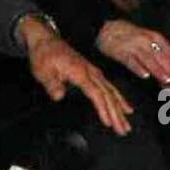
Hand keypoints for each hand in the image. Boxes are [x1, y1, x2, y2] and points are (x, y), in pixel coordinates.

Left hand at [19, 14, 133, 134]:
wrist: (45, 39)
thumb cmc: (44, 54)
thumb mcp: (42, 70)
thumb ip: (52, 84)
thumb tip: (59, 96)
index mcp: (79, 72)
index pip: (95, 93)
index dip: (103, 108)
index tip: (109, 122)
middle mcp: (90, 71)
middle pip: (108, 94)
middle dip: (117, 113)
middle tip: (123, 129)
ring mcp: (92, 70)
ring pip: (111, 91)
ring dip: (120, 107)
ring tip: (127, 123)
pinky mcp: (92, 71)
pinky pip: (109, 86)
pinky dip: (118, 97)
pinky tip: (124, 106)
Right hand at [95, 20, 169, 85]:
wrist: (107, 29)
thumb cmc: (131, 39)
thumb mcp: (148, 46)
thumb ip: (160, 63)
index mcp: (157, 39)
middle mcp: (148, 41)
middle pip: (163, 58)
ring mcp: (134, 45)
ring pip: (149, 58)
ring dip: (159, 70)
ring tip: (167, 80)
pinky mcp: (120, 50)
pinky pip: (131, 60)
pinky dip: (138, 67)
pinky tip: (144, 75)